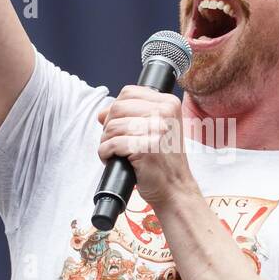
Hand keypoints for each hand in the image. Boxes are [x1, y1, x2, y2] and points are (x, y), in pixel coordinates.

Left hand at [96, 87, 193, 210]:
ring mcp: (156, 130)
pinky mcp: (145, 148)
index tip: (119, 125)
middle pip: (118, 107)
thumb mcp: (155, 130)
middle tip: (115, 142)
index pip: (129, 92)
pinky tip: (114, 160)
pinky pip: (112, 144)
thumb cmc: (164, 161)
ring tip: (116, 153)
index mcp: (169, 104)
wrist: (176, 187)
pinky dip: (106, 153)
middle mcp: (165, 113)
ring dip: (106, 142)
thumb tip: (102, 113)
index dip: (116, 109)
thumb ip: (131, 116)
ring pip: (112, 126)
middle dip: (109, 126)